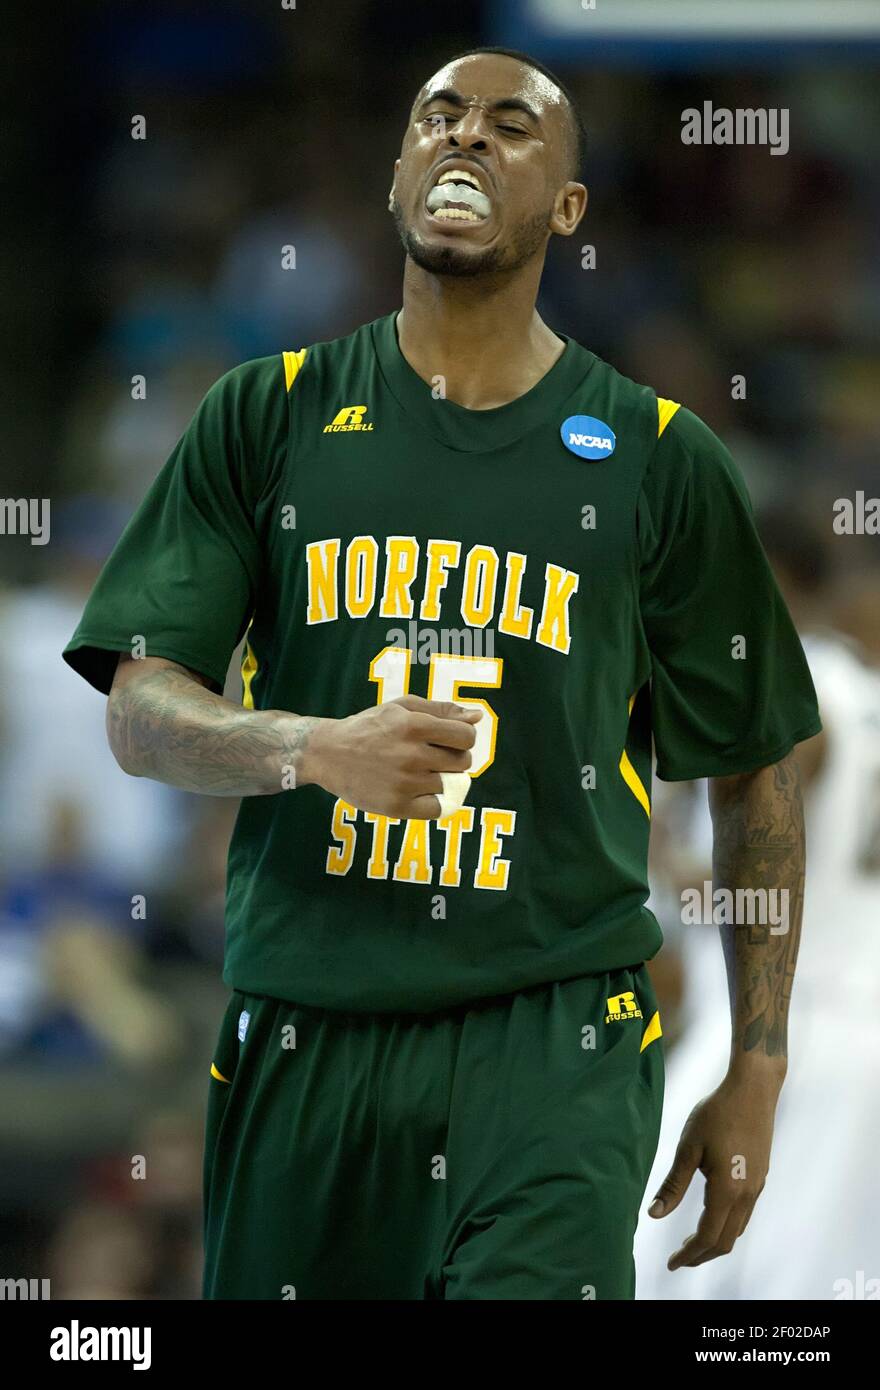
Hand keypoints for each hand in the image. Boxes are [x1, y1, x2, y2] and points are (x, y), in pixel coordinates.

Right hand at [302, 694, 480, 818]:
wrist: (328, 753)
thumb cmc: (370, 727)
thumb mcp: (402, 708)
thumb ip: (441, 710)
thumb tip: (478, 716)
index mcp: (414, 725)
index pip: (466, 736)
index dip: (463, 738)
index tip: (450, 740)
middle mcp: (411, 755)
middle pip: (462, 762)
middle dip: (453, 758)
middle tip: (431, 756)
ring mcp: (404, 783)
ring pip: (448, 784)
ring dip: (438, 778)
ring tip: (415, 772)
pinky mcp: (397, 807)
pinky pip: (436, 809)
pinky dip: (432, 801)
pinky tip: (417, 791)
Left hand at [647, 1062, 783, 1268]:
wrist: (753, 1089)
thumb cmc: (717, 1113)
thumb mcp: (688, 1147)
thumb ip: (673, 1184)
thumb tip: (654, 1214)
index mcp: (728, 1190)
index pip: (708, 1237)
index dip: (689, 1255)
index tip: (671, 1263)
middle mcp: (747, 1194)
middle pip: (726, 1241)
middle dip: (701, 1255)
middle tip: (678, 1259)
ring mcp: (757, 1187)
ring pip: (737, 1229)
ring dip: (715, 1242)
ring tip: (691, 1242)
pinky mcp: (761, 1177)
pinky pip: (744, 1214)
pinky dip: (726, 1226)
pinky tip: (711, 1216)